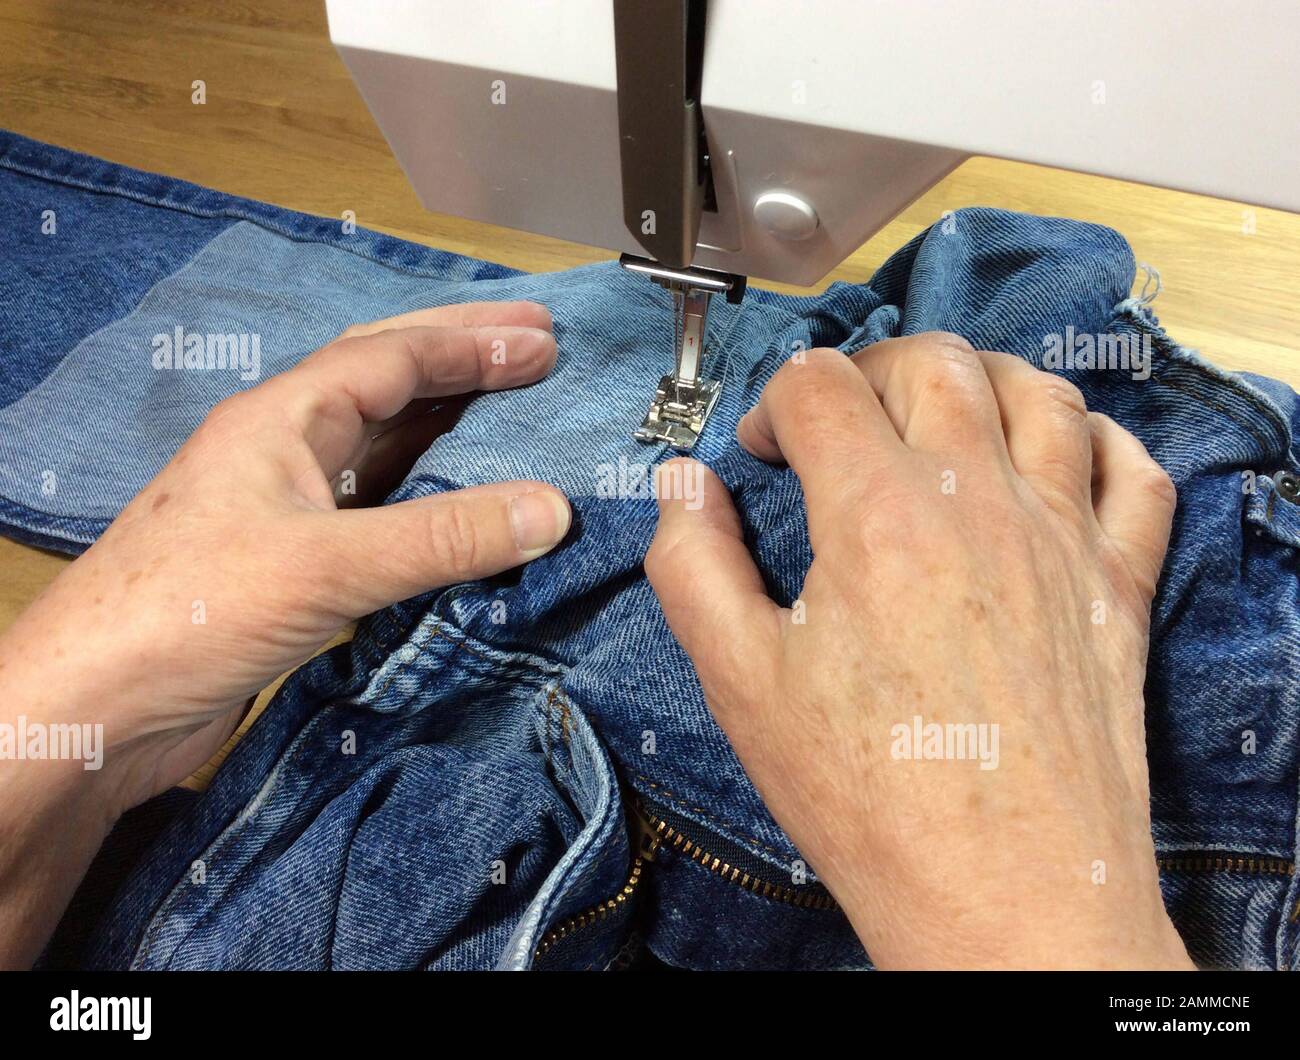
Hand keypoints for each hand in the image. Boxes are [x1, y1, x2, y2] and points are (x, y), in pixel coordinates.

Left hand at [0, 301, 569, 965]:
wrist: (97, 708)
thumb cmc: (194, 611)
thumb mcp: (329, 566)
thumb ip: (444, 537)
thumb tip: (554, 508)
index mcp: (284, 418)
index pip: (391, 356)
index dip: (471, 343)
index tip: (545, 342)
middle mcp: (286, 449)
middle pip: (387, 384)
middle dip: (464, 362)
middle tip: (540, 351)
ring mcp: (288, 509)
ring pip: (383, 450)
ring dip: (450, 430)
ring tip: (517, 417)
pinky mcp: (294, 568)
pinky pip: (380, 514)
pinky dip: (432, 503)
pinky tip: (466, 512)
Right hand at [647, 333, 1191, 969]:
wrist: (1004, 894)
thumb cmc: (872, 797)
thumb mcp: (739, 682)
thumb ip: (693, 564)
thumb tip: (683, 486)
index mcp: (877, 515)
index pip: (822, 385)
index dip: (777, 403)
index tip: (768, 455)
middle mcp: (979, 501)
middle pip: (933, 362)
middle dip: (870, 371)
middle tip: (843, 423)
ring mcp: (1062, 538)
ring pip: (1040, 393)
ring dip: (981, 381)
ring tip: (940, 421)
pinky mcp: (1118, 586)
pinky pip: (1136, 473)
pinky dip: (1099, 443)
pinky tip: (1060, 460)